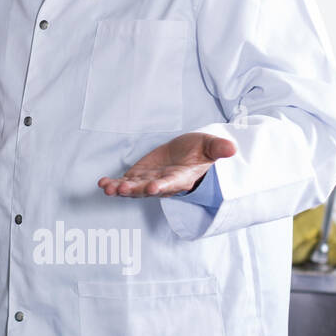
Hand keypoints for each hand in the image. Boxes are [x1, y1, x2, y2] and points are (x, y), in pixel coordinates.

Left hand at [98, 132, 236, 197]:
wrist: (188, 154)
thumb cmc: (200, 151)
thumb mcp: (210, 146)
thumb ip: (218, 149)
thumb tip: (232, 148)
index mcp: (182, 178)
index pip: (171, 183)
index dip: (162, 186)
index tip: (152, 188)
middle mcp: (164, 183)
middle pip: (148, 189)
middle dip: (135, 190)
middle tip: (123, 188)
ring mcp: (149, 181)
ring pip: (133, 189)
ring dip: (120, 189)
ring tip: (108, 188)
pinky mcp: (138, 177)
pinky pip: (124, 183)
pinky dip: (113, 184)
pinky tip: (102, 183)